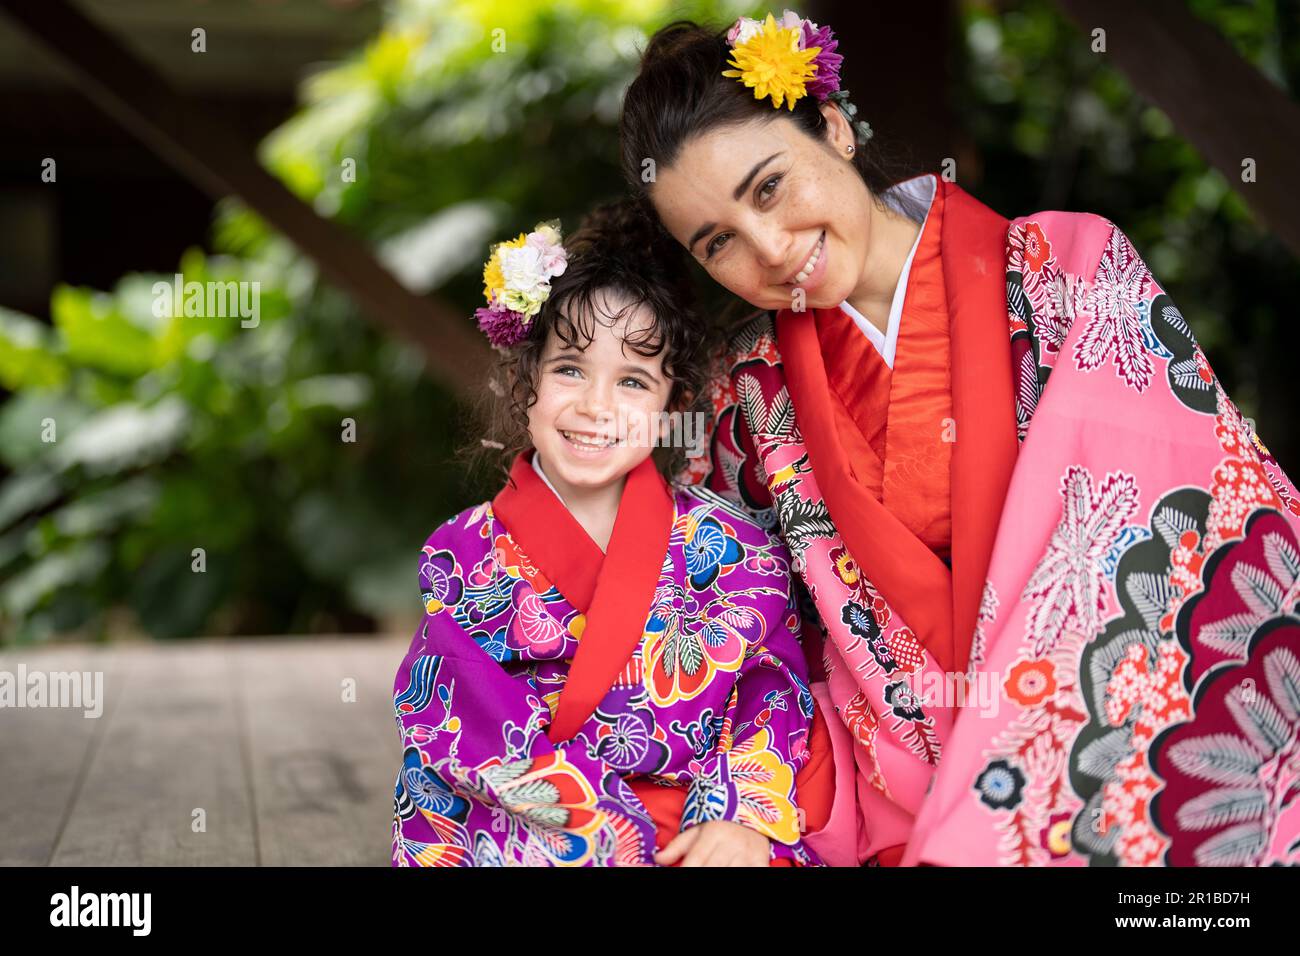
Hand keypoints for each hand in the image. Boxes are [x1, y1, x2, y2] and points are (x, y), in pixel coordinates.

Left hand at [654, 820, 770, 866]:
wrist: (754, 813)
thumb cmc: (720, 825)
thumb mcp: (697, 830)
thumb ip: (677, 846)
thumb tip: (657, 859)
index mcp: (714, 833)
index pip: (696, 859)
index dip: (687, 870)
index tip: (683, 874)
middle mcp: (732, 843)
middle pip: (712, 869)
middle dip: (703, 873)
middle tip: (697, 873)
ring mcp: (748, 854)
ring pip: (730, 873)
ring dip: (721, 874)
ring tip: (716, 869)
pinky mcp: (762, 861)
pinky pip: (753, 872)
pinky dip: (743, 874)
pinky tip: (734, 871)